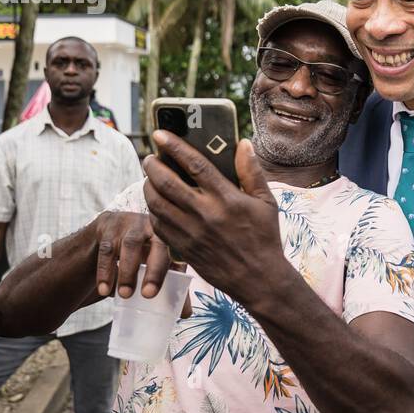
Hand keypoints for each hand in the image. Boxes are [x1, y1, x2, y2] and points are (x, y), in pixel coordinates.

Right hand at [93, 209, 175, 299]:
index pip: (178, 251)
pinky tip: (104, 290)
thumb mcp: (153, 266)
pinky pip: (106, 249)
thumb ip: (170, 286)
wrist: (103, 235)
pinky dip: (105, 271)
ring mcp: (129, 223)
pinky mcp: (107, 225)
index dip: (177, 269)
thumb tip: (185, 314)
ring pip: (131, 244)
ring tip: (124, 295)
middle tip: (148, 294)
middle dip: (156, 269)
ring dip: (128, 271)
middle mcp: (152, 225)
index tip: (174, 288)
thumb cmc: (137, 253)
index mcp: (169, 236)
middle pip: (159, 243)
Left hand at [141, 133, 288, 308]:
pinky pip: (158, 226)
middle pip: (167, 182)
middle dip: (152, 165)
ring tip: (149, 178)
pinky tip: (156, 204)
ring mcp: (191, 232)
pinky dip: (152, 211)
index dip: (174, 146)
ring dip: (147, 186)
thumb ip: (252, 171)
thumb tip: (243, 143)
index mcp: (227, 198)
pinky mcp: (184, 248)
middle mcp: (205, 214)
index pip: (194, 165)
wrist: (258, 278)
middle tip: (150, 157)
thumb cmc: (265, 237)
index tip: (160, 134)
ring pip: (157, 204)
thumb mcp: (266, 202)